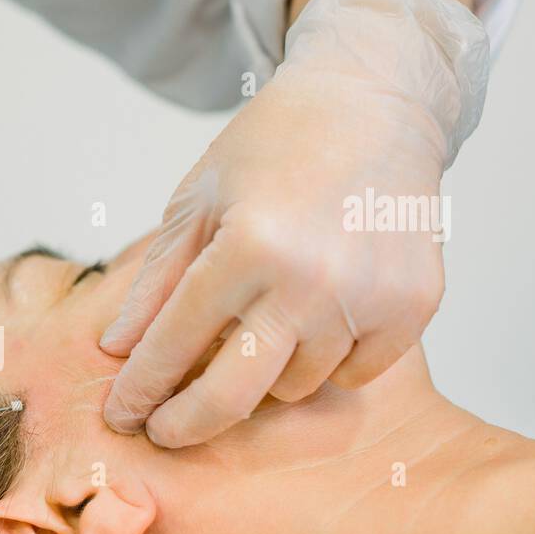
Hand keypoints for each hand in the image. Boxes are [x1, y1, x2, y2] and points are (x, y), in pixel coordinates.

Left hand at [100, 0, 487, 446]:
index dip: (140, 389)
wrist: (375, 102)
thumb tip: (118, 348)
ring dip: (263, 376)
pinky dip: (326, 361)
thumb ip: (156, 281)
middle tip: (162, 430)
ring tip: (252, 333)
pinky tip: (311, 322)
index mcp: (247, 247)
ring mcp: (370, 298)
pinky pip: (355, 373)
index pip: (175, 345)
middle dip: (185, 423)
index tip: (121, 415)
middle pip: (234, 395)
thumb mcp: (196, 200)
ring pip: (295, 387)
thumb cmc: (277, 144)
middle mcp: (312, 281)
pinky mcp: (415, 305)